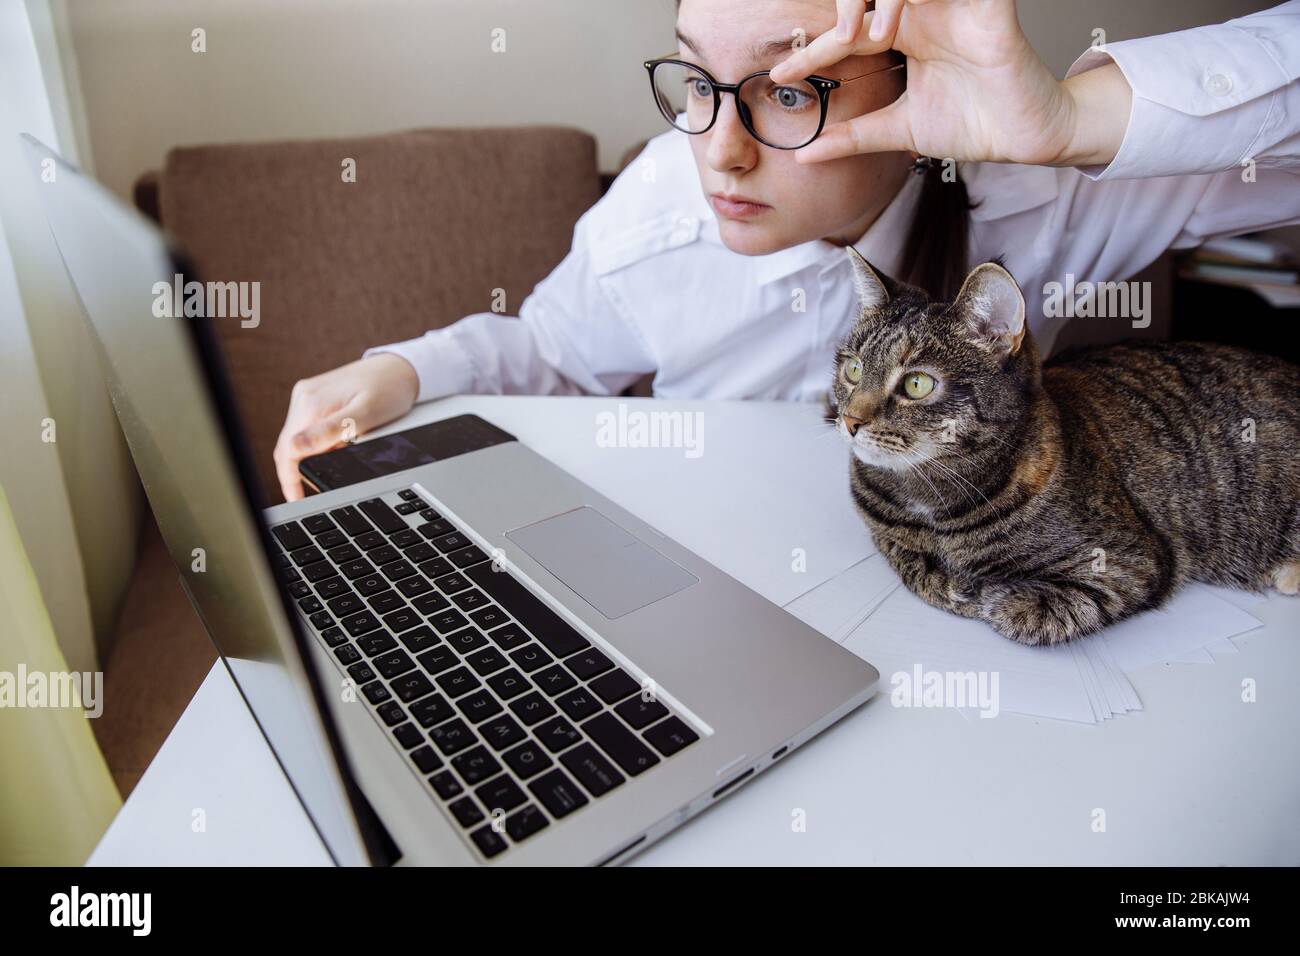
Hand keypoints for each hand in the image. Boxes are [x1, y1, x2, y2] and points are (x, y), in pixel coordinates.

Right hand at [273, 353, 418, 501]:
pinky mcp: (313, 396)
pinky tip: (327, 450)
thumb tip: (296, 448)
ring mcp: (307, 396)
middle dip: (295, 471)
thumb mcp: (364, 415)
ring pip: (295, 437)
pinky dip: (312, 444)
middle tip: (306, 494)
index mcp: (311, 403)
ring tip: (321, 471)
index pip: (288, 450)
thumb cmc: (388, 390)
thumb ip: (330, 431)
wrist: (398, 368)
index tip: (296, 499)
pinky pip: (304, 427)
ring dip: (304, 457)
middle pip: (288, 445)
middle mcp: (304, 397)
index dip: (290, 479)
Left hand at [770, 0, 1128, 167]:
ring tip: (864, 37)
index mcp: (906, 36)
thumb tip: (806, 156)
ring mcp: (959, 8)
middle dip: (844, 8)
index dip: (813, 52)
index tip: (779, 75)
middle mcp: (928, 15)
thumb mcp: (900, 132)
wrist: (1025, 137)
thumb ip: (854, 138)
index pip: (849, 33)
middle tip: (828, 44)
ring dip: (883, 1)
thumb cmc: (973, 124)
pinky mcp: (992, 9)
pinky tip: (907, 11)